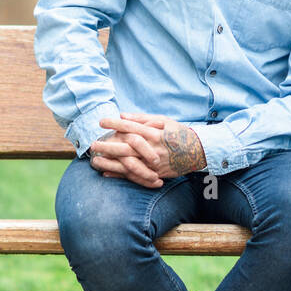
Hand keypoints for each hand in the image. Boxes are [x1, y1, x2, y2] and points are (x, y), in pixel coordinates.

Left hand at [89, 113, 207, 186]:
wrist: (197, 152)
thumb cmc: (178, 133)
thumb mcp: (164, 121)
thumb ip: (143, 119)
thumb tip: (123, 114)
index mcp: (155, 133)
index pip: (131, 127)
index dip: (115, 123)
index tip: (101, 121)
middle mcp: (153, 148)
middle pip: (126, 147)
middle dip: (107, 145)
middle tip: (92, 144)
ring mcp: (154, 163)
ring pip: (128, 163)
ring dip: (109, 162)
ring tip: (95, 160)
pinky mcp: (155, 174)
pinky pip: (134, 176)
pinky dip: (119, 175)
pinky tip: (106, 172)